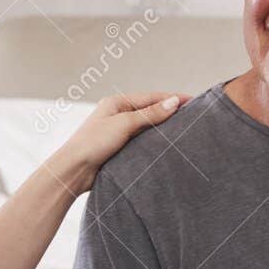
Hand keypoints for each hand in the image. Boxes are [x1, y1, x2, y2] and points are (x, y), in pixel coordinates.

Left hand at [47, 91, 189, 195]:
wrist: (74, 170)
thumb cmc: (93, 143)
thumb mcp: (124, 124)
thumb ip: (150, 114)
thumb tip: (174, 102)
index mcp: (117, 102)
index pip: (152, 97)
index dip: (173, 98)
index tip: (194, 101)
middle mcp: (118, 115)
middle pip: (150, 110)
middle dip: (171, 112)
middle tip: (194, 116)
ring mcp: (119, 132)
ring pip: (147, 127)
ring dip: (163, 128)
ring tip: (185, 130)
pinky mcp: (120, 148)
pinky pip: (142, 141)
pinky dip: (155, 141)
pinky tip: (167, 145)